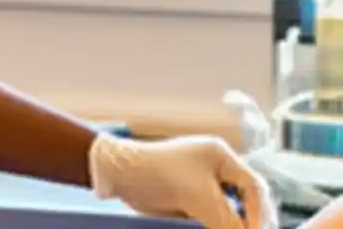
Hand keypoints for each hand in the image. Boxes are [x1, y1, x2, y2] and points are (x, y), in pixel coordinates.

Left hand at [88, 133, 276, 228]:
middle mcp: (214, 168)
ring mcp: (200, 183)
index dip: (260, 214)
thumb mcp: (199, 198)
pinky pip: (211, 216)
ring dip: (235, 224)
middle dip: (252, 221)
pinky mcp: (187, 199)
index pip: (254, 187)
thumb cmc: (157, 174)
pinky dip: (218, 225)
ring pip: (230, 211)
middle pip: (246, 200)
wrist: (117, 174)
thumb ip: (227, 220)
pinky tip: (220, 228)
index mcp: (221, 156)